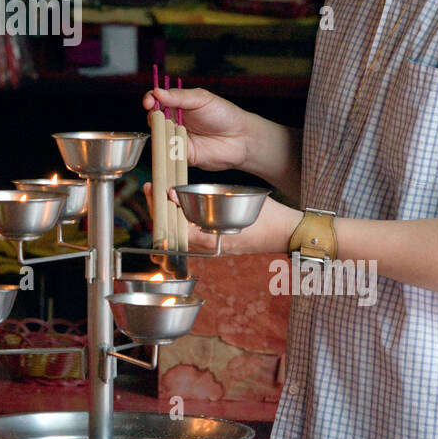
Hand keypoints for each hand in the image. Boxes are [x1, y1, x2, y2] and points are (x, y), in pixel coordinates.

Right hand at [141, 86, 252, 171]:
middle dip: (152, 117)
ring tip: (168, 129)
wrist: (240, 138)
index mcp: (178, 105)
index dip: (150, 100)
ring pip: (158, 136)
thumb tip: (156, 92)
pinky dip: (167, 149)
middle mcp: (174, 121)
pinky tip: (171, 144)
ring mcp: (177, 138)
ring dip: (159, 133)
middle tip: (156, 115)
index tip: (149, 102)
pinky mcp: (181, 155)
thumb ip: (178, 96)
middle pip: (153, 119)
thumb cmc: (224, 114)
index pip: (156, 100)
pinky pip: (168, 153)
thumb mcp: (201, 99)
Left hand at [146, 184, 299, 255]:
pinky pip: (188, 236)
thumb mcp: (237, 202)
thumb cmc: (267, 216)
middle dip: (158, 210)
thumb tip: (173, 195)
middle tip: (150, 188)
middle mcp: (208, 250)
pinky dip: (177, 221)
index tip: (156, 190)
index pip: (175, 229)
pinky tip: (174, 205)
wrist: (287, 232)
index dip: (161, 210)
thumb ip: (206, 199)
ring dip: (166, 215)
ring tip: (158, 194)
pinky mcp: (214, 246)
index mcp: (212, 241)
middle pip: (171, 234)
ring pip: (177, 235)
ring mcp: (211, 250)